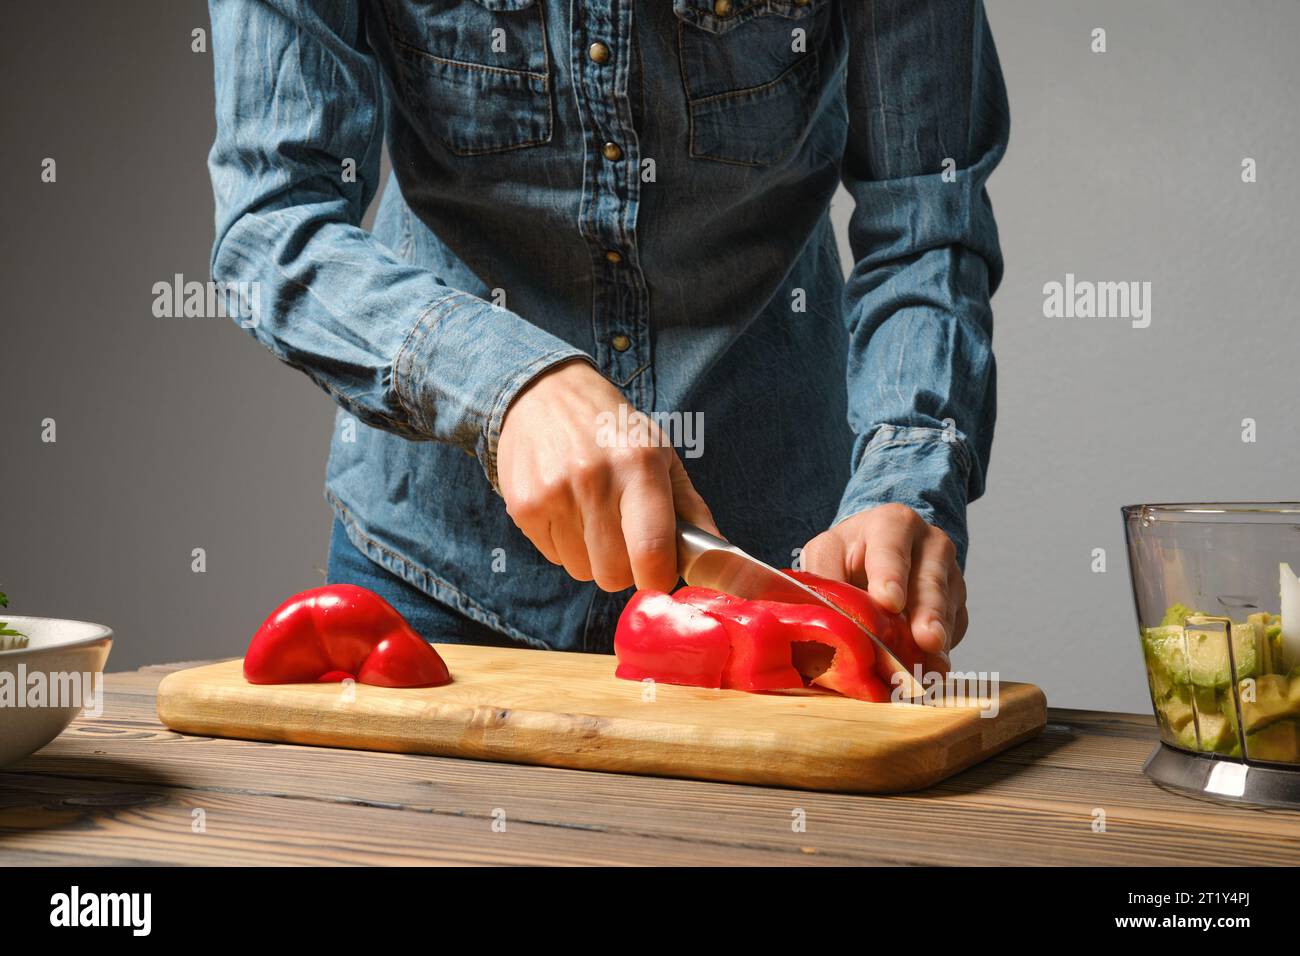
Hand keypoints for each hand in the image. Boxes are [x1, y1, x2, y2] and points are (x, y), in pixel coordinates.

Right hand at [497, 360, 718, 591]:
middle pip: (613, 574)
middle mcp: (595, 478)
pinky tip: (566, 509)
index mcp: (640, 464)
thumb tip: (719, 561)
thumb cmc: (613, 431)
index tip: (660, 573)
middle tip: (624, 538)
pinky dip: (565, 545)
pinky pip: (554, 559)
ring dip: (592, 557)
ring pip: (582, 571)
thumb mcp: (662, 454)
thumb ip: (692, 509)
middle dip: (624, 568)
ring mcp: (554, 493)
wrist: (543, 394)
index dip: (659, 578)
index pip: (651, 551)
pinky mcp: (523, 506)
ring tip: (591, 516)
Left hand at [800, 504, 964, 669]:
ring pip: (947, 608)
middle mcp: (930, 544)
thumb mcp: (829, 553)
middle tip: (925, 639)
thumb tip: (814, 619)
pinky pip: (955, 627)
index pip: (891, 547)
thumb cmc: (852, 553)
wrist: (882, 550)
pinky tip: (931, 669)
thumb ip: (823, 579)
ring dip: (938, 638)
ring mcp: (949, 574)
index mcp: (893, 524)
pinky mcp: (958, 603)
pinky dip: (941, 651)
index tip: (889, 602)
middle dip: (927, 612)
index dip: (890, 575)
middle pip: (930, 580)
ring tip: (932, 665)